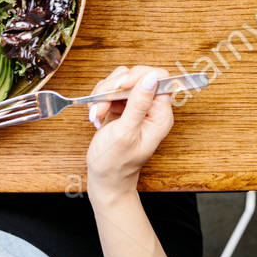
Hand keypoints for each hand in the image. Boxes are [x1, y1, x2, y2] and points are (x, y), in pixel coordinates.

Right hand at [85, 66, 173, 207]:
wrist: (104, 180)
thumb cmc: (115, 164)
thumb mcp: (126, 133)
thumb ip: (138, 104)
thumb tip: (152, 78)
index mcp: (160, 115)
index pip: (159, 78)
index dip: (139, 77)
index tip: (119, 87)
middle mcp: (151, 108)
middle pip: (137, 76)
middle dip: (114, 88)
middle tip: (101, 107)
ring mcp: (136, 107)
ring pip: (121, 81)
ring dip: (104, 95)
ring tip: (97, 115)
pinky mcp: (122, 107)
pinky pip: (111, 90)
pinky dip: (99, 99)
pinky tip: (96, 115)